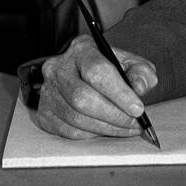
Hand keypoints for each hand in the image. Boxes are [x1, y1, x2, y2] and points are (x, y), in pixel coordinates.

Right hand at [36, 35, 157, 139]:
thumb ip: (141, 73)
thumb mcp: (129, 63)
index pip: (97, 71)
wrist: (80, 76)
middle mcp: (59, 68)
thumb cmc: (108, 70)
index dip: (119, 93)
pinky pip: (68, 131)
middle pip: (82, 98)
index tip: (138, 109)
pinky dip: (92, 135)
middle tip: (135, 124)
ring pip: (75, 118)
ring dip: (106, 128)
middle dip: (114, 115)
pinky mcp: (44, 112)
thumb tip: (140, 87)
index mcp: (82, 50)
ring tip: (127, 129)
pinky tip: (108, 130)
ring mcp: (48, 91)